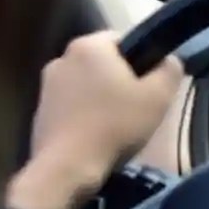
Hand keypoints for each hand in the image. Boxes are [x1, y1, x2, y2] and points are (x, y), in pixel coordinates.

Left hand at [7, 31, 183, 208]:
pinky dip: (83, 115)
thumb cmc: (115, 125)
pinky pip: (70, 105)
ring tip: (117, 124)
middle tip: (138, 105)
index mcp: (89, 46)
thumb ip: (170, 70)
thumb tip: (168, 61)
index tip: (151, 85)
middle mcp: (62, 58)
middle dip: (120, 78)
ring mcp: (46, 86)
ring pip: (86, 84)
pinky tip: (95, 136)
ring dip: (100, 97)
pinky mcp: (38, 112)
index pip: (123, 39)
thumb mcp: (158, 97)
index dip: (142, 60)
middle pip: (103, 62)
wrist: (66, 168)